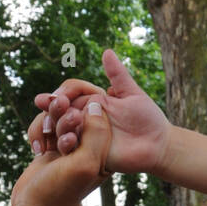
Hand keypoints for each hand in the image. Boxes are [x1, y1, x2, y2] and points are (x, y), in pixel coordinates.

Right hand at [13, 99, 111, 205]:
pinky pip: (46, 127)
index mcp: (105, 150)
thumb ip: (95, 133)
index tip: (70, 115)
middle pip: (77, 114)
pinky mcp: (52, 148)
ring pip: (59, 118)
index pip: (98, 116)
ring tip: (46, 132)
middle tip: (54, 121)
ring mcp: (70, 147)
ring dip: (50, 120)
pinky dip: (39, 131)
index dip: (82, 109)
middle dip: (62, 113)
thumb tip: (95, 104)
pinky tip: (38, 149)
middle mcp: (89, 147)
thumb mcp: (85, 162)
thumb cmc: (63, 189)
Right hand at [32, 49, 171, 175]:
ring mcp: (86, 135)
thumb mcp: (133, 94)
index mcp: (93, 100)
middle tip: (48, 104)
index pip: (71, 92)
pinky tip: (65, 141)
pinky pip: (72, 149)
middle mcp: (86, 116)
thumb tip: (107, 51)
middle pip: (61, 109)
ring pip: (63, 128)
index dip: (63, 92)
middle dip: (53, 106)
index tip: (60, 95)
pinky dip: (66, 144)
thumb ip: (118, 75)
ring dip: (58, 124)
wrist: (158, 146)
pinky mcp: (88, 153)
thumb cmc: (148, 118)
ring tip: (58, 123)